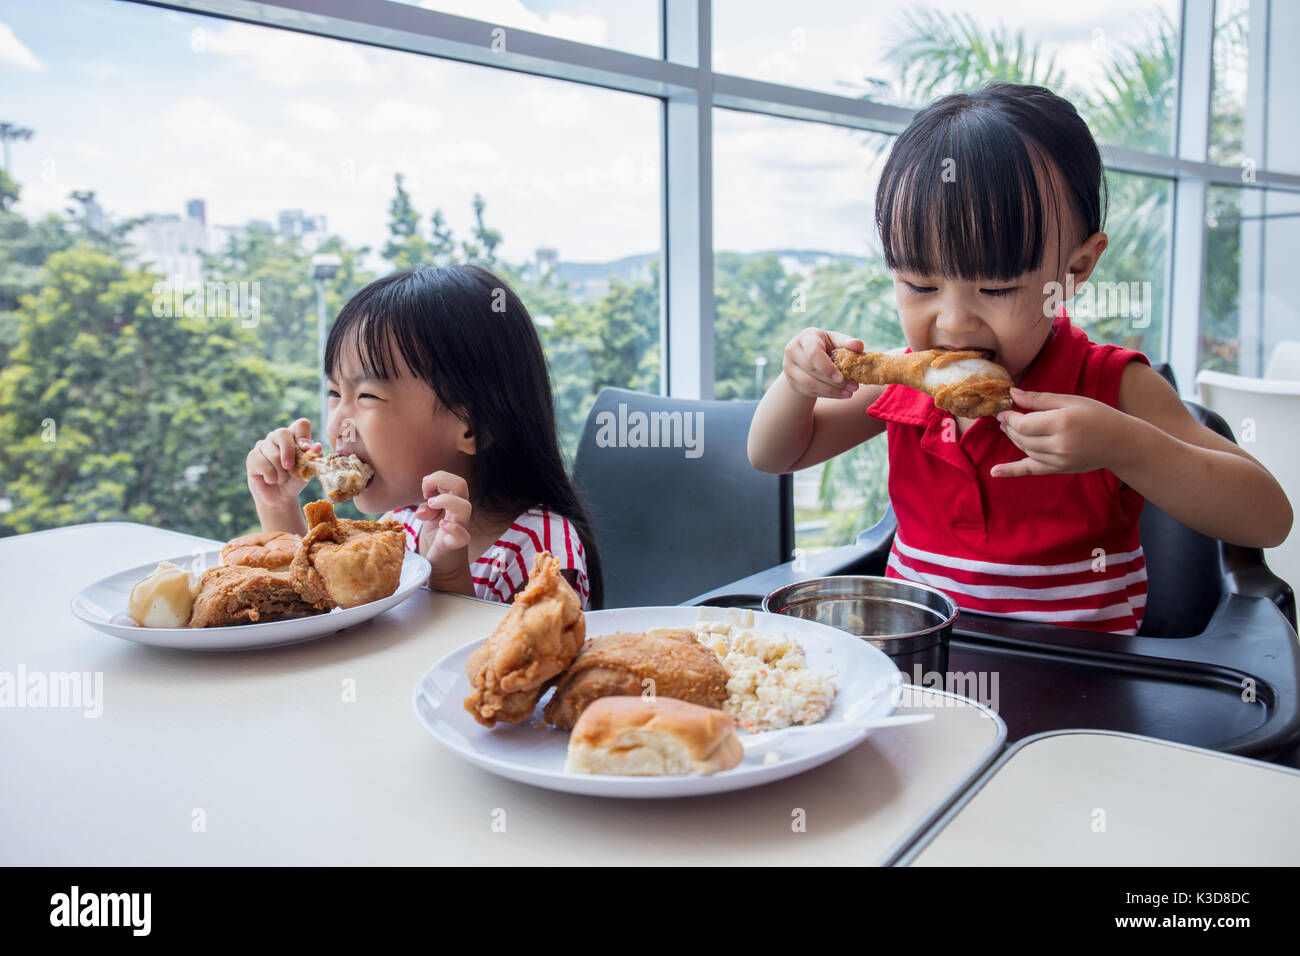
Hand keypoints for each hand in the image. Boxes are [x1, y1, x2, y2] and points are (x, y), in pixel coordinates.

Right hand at [247, 418, 320, 507]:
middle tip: (290, 468)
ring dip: (281, 473)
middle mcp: (277, 437)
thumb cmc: (294, 480)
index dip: (304, 436)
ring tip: (281, 479)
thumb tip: (317, 446)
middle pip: (283, 432)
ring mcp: (262, 445)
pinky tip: (271, 480)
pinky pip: (264, 465)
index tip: (306, 450)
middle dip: (289, 452)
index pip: (301, 425)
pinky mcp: (252, 456)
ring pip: (274, 454)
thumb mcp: (307, 470)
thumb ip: (312, 458)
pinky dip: (272, 477)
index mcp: (293, 437)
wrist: (280, 497)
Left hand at [414, 470, 472, 585]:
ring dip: (445, 501)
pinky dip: (452, 528)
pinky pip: (462, 536)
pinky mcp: (456, 545)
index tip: (426, 490)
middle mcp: (460, 512)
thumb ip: (427, 508)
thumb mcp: (429, 518)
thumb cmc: (438, 536)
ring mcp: (461, 527)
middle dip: (441, 481)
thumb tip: (421, 510)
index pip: (454, 480)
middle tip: (428, 495)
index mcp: (455, 502)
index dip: (438, 478)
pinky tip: (441, 526)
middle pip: (461, 485)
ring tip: (431, 507)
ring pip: (465, 507)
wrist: (443, 562)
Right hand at [782, 328, 864, 399]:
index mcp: (807, 337)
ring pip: (810, 384)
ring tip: (849, 392)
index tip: (841, 377)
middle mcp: (793, 351)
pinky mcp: (792, 381)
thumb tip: (859, 346)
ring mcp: (789, 367)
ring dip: (832, 391)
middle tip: (853, 386)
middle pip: (812, 371)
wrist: (807, 358)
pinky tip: (841, 394)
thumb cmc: (826, 346)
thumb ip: (846, 343)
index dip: (827, 367)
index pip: (813, 354)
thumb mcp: (836, 341)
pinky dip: (828, 395)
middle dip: (834, 382)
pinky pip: (809, 392)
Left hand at [990, 387, 1129, 477]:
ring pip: (1025, 450)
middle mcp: (1060, 444)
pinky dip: (1011, 471)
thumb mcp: (1070, 401)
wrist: (1121, 442)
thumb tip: (1012, 393)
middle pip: (1022, 437)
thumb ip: (1039, 399)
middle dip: (1010, 427)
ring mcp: (1060, 460)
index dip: (1010, 417)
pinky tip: (994, 472)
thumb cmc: (1098, 415)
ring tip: (1009, 429)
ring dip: (1015, 439)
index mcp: (1062, 422)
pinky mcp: (1060, 470)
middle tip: (1003, 418)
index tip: (1003, 410)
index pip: (1024, 424)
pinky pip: (1030, 470)